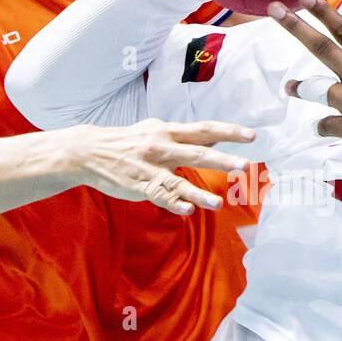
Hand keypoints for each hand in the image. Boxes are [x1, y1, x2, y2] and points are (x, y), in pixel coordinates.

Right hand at [70, 118, 252, 215]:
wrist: (90, 151)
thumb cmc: (129, 141)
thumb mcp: (156, 131)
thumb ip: (185, 136)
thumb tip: (215, 138)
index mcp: (168, 132)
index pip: (203, 130)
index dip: (228, 132)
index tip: (251, 135)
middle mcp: (161, 147)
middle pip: (196, 153)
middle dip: (222, 160)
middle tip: (245, 166)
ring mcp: (150, 169)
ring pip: (178, 182)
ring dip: (199, 193)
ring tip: (218, 203)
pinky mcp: (140, 187)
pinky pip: (160, 197)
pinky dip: (174, 204)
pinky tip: (188, 211)